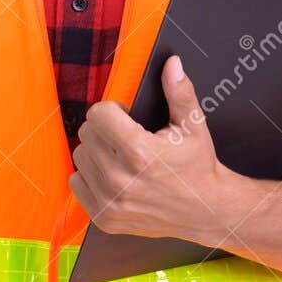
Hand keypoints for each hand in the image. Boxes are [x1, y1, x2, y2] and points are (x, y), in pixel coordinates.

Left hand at [68, 55, 231, 241]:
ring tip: (121, 158)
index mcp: (139, 152)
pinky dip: (90, 176)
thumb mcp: (193, 126)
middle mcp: (120, 179)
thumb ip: (179, 92)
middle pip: (87, 133)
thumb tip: (172, 64)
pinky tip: (114, 176)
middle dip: (104, 130)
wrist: (205, 210)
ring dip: (96, 152)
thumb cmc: (197, 167)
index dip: (112, 110)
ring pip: (80, 156)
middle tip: (127, 138)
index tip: (126, 118)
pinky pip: (76, 182)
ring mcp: (110, 201)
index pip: (98, 114)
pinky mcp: (104, 217)